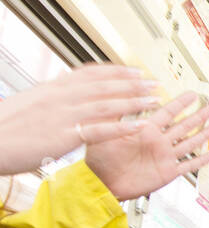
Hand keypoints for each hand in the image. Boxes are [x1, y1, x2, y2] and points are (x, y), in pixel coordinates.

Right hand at [0, 66, 162, 174]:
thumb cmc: (6, 129)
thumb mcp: (30, 106)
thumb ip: (51, 100)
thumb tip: (63, 95)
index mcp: (51, 89)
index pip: (88, 74)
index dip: (114, 72)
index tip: (132, 71)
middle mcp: (59, 98)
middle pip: (102, 86)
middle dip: (131, 83)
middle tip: (153, 83)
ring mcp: (62, 116)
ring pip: (106, 104)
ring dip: (133, 102)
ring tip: (154, 101)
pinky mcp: (63, 136)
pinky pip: (99, 130)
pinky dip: (122, 127)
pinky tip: (140, 126)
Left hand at [85, 90, 208, 200]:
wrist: (100, 182)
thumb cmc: (98, 158)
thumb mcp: (103, 130)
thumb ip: (116, 115)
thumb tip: (125, 99)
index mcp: (144, 130)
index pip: (167, 112)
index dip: (181, 103)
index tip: (192, 95)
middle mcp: (157, 142)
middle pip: (184, 126)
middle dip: (198, 116)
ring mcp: (163, 157)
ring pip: (189, 143)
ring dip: (203, 135)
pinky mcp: (167, 173)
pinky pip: (187, 166)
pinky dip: (200, 162)